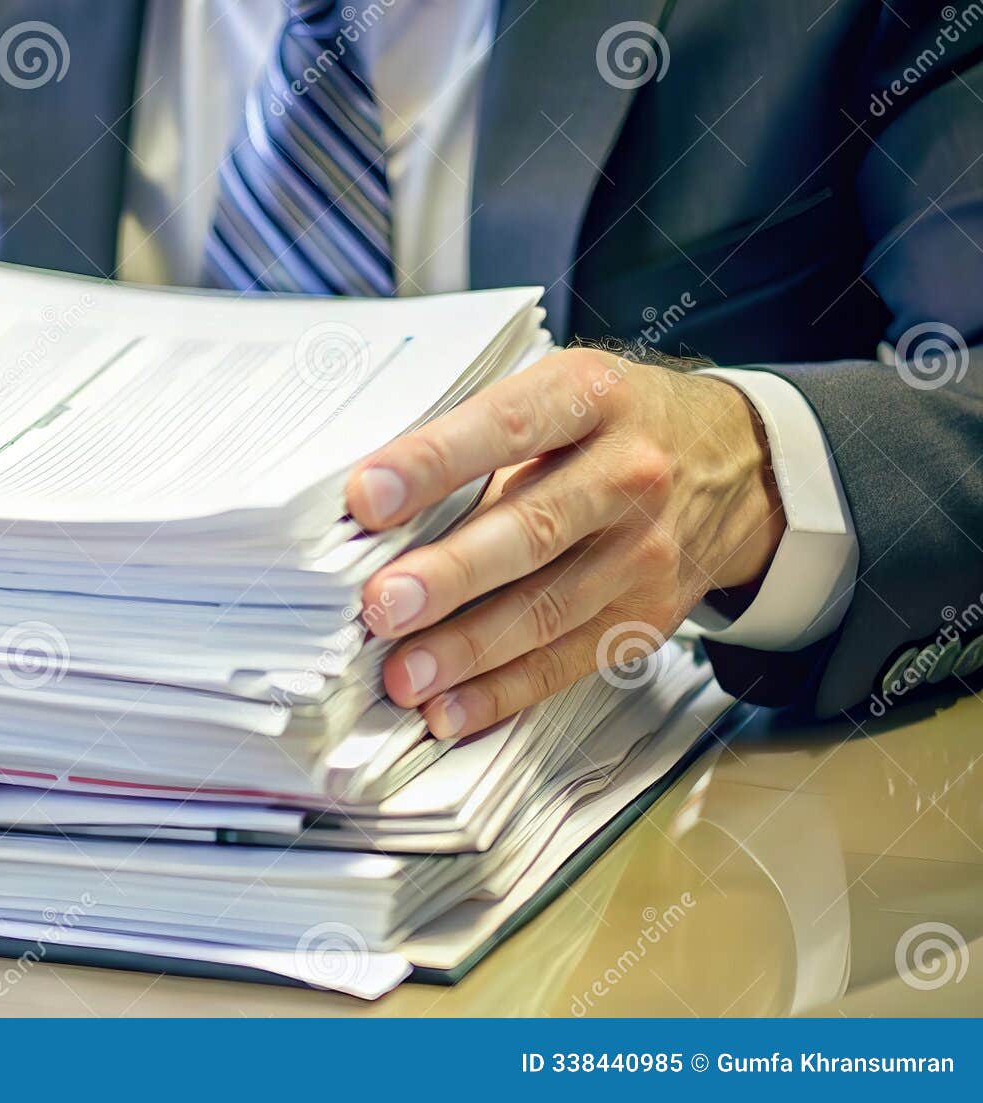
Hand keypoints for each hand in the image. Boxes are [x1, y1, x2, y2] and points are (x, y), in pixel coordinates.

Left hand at [345, 348, 785, 739]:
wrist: (737, 463)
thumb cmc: (608, 423)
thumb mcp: (558, 391)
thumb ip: (474, 435)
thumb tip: (365, 504)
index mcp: (590, 397)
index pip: (507, 426)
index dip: (435, 462)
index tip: (366, 497)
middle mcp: (628, 472)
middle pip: (532, 529)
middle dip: (450, 574)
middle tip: (381, 605)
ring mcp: (645, 551)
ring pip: (548, 608)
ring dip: (467, 649)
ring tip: (402, 675)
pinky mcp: (646, 616)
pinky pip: (567, 661)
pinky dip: (502, 693)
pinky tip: (448, 711)